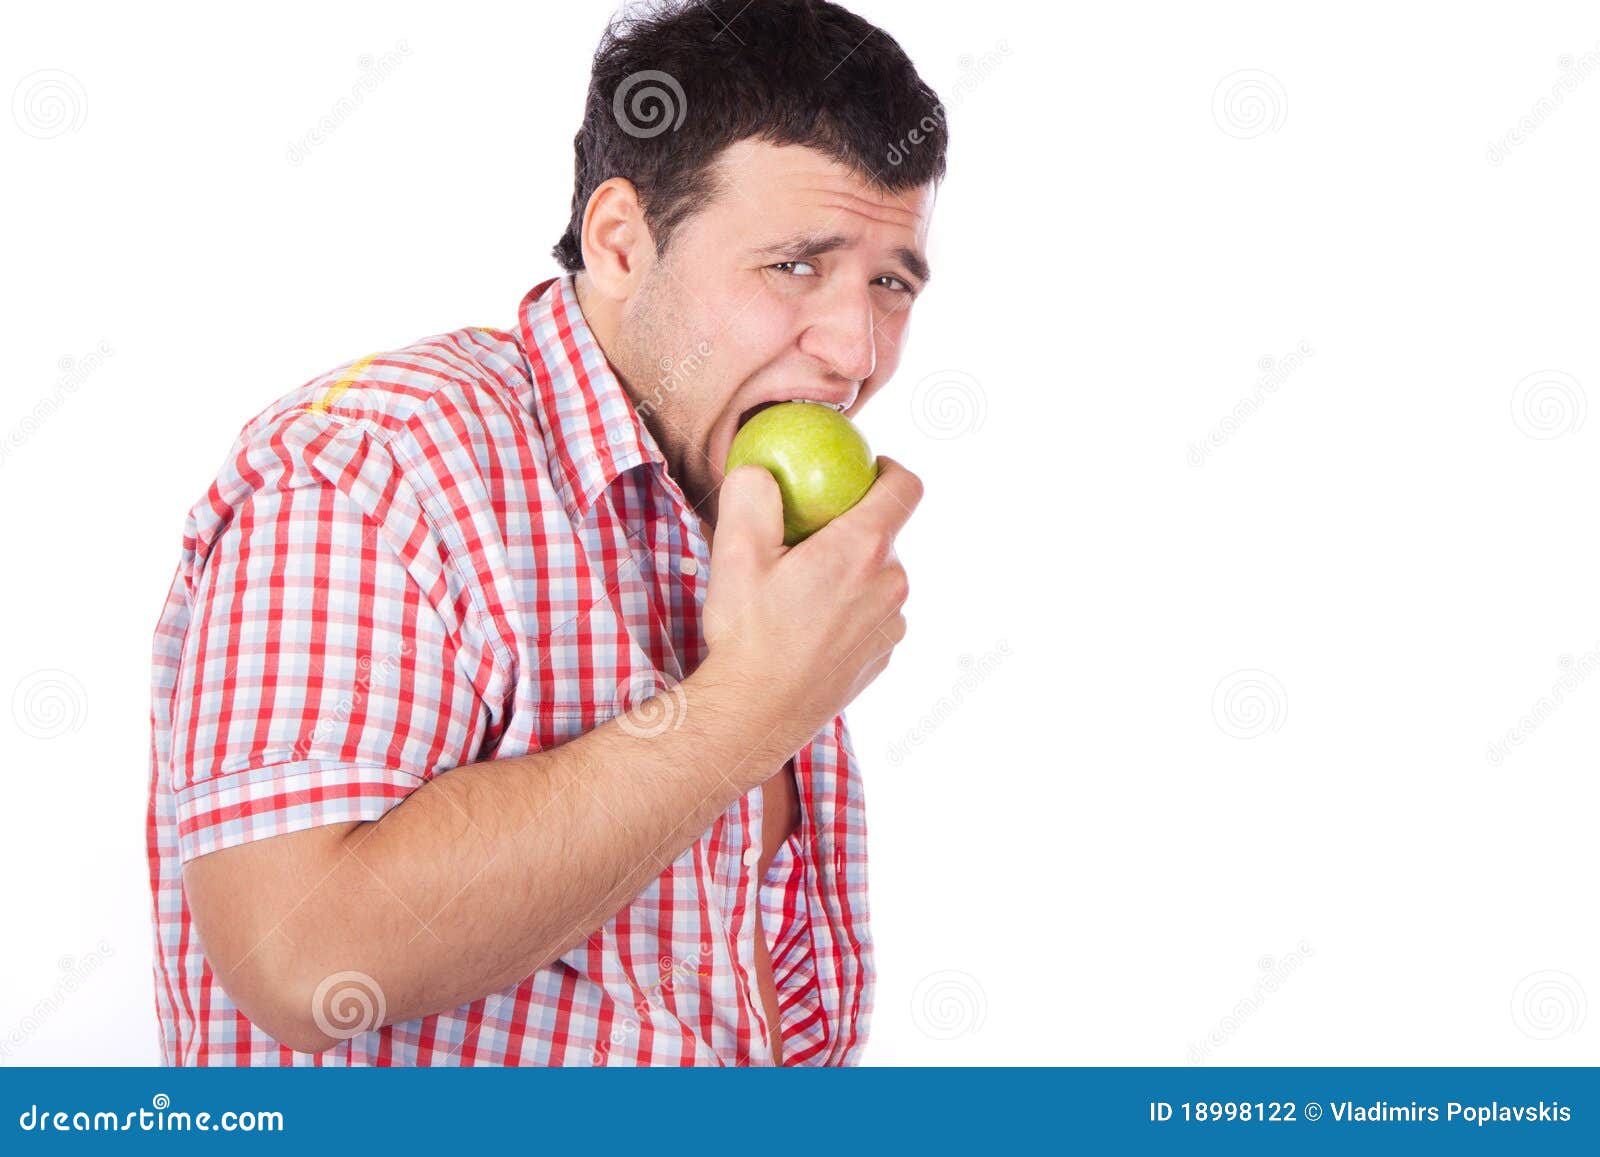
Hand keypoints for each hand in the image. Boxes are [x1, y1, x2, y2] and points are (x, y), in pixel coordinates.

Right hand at [702, 456, 921, 752]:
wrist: (756, 715)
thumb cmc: (748, 633)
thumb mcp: (736, 552)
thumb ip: (751, 494)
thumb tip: (761, 470)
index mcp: (862, 548)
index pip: (905, 486)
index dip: (887, 469)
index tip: (862, 471)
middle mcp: (890, 584)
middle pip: (886, 535)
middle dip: (852, 528)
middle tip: (805, 540)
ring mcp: (892, 624)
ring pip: (879, 578)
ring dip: (851, 573)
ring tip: (801, 591)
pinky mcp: (884, 656)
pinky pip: (874, 616)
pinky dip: (851, 610)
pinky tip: (809, 628)